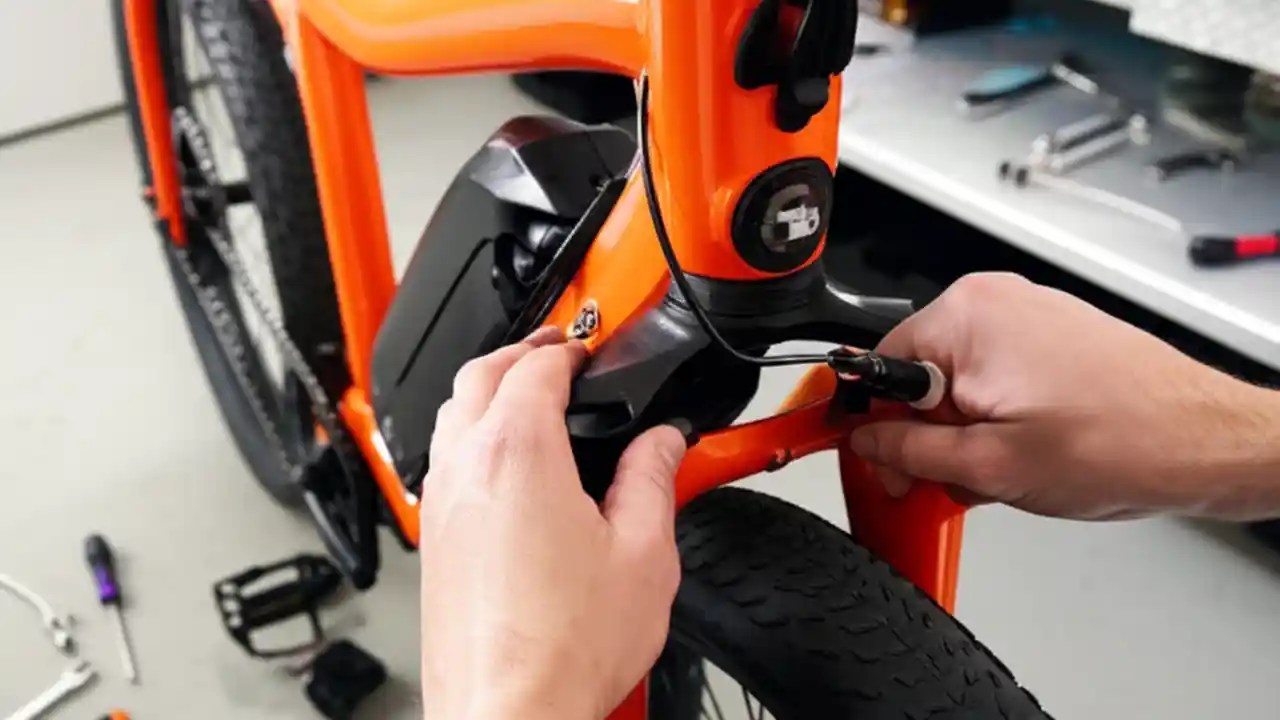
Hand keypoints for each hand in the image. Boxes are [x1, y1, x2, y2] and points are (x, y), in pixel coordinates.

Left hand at [419, 327, 686, 719]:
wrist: (508, 714)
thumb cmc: (564, 648)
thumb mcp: (643, 553)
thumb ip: (652, 480)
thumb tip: (662, 442)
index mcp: (518, 453)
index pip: (538, 368)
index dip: (570, 349)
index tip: (590, 350)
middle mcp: (465, 468)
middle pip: (478, 375)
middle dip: (519, 352)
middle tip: (554, 352)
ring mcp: (440, 505)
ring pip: (449, 415)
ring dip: (486, 391)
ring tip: (526, 396)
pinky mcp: (432, 541)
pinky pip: (443, 463)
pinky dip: (469, 439)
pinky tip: (502, 465)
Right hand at [849, 273, 1279, 519]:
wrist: (1206, 441)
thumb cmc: (1122, 442)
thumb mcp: (989, 464)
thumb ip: (910, 451)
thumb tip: (867, 443)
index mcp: (967, 317)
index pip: (879, 367)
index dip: (873, 425)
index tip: (874, 462)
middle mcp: (994, 303)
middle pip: (917, 376)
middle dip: (921, 436)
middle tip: (938, 483)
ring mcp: (1027, 316)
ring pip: (956, 383)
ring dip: (960, 436)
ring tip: (995, 476)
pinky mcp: (1052, 337)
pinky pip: (994, 379)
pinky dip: (992, 421)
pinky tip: (1015, 459)